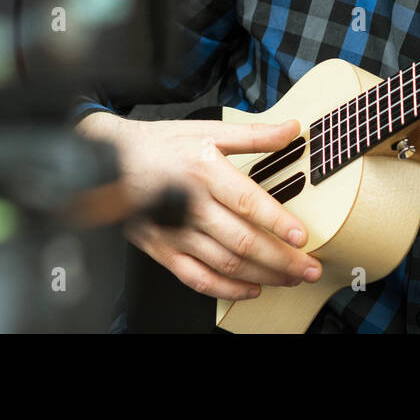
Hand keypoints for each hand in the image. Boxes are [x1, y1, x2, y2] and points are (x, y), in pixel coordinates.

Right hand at [77, 112, 323, 299]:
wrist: (111, 159)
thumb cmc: (161, 144)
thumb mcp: (208, 130)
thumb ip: (254, 135)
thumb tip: (292, 130)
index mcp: (204, 170)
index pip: (246, 201)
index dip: (276, 221)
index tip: (302, 236)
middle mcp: (190, 204)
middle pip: (242, 240)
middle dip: (281, 259)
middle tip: (308, 267)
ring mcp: (175, 232)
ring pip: (225, 263)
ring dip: (263, 275)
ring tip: (290, 278)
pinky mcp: (163, 250)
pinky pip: (198, 279)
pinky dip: (227, 289)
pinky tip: (251, 288)